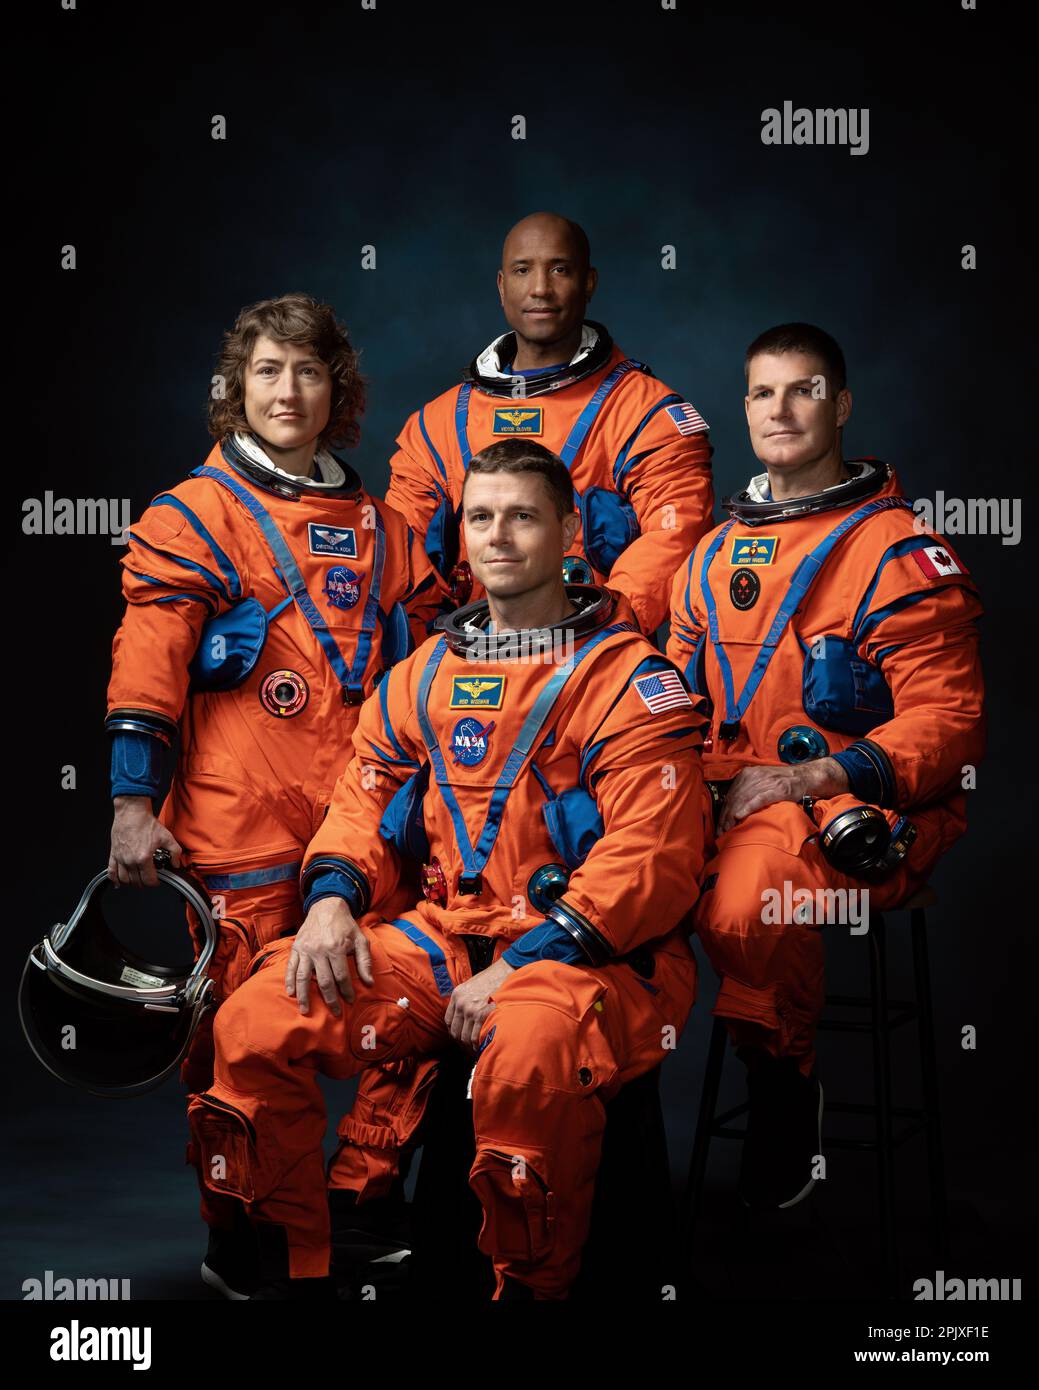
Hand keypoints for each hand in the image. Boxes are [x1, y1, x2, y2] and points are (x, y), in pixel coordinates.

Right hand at [108, 796, 182, 886]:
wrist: (132, 813)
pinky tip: (118, 883)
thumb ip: (175, 852)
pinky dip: (114, 879)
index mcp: (143, 858)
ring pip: (124, 880)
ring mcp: (120, 858)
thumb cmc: (146, 823)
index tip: (157, 880)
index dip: (155, 883)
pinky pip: (111, 872)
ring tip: (138, 878)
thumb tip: (175, 863)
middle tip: (149, 877)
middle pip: (136, 882)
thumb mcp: (167, 837)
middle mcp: (130, 860)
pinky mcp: (113, 854)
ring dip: (132, 882)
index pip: (149, 880)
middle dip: (144, 882)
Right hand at [286, 897, 373, 1016]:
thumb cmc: (345, 925)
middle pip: (324, 981)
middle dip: (330, 999)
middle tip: (334, 1012)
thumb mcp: (360, 940)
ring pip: (303, 977)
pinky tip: (291, 993)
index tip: (350, 1001)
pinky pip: (291, 967)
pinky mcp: (296, 948)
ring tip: (305, 1010)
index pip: (341, 976)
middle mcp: (319, 951)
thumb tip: (369, 982)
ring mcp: (306, 950)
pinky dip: (289, 981)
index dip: (346, 991)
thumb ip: (365, 962)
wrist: (326, 906)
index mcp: (336, 948)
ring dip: (304, 996)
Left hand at [445, 955, 513, 1049]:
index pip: (449, 1021)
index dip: (454, 1033)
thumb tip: (466, 1019)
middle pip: (455, 1031)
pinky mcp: (482, 1014)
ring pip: (465, 1036)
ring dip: (470, 1046)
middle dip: (462, 1043)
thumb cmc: (494, 979)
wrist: (507, 971)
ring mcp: (470, 1009)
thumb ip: (466, 1000)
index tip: (460, 1038)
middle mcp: (461, 1002)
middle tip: (470, 1048)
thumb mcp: (473, 987)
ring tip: (477, 1049)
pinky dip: (479, 1044)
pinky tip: (483, 1045)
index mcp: (457, 995)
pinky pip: (476, 1036)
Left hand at [717, 757, 848, 833]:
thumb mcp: (761, 782)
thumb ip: (748, 791)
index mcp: (747, 774)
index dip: (722, 812)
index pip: (730, 795)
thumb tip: (733, 809)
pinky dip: (747, 807)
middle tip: (721, 832)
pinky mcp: (776, 789)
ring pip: (743, 800)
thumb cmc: (782, 782)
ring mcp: (765, 782)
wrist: (805, 777)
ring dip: (732, 817)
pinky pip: (758, 799)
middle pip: (733, 799)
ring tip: (728, 830)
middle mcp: (753, 776)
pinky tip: (739, 816)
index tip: (719, 826)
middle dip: (725, 817)